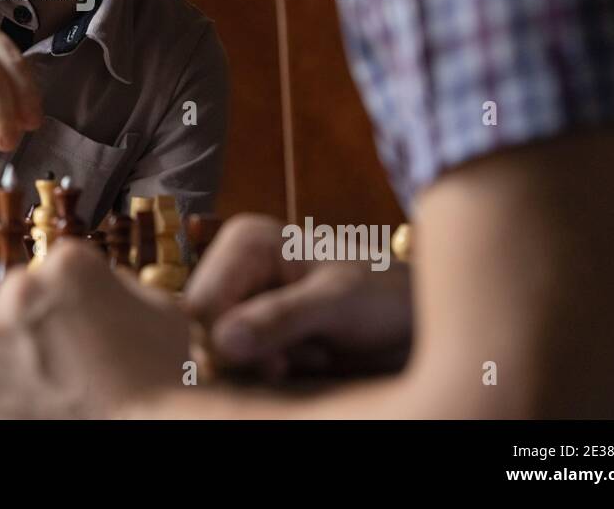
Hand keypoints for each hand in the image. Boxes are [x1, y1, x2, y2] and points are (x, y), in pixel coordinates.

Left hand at [0, 240, 191, 417]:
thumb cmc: (157, 376)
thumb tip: (100, 281)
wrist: (145, 428)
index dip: (76, 292)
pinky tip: (21, 378)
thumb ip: (120, 283)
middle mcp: (25, 288)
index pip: (59, 264)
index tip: (84, 313)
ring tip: (43, 363)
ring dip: (9, 335)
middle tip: (66, 345)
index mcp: (69, 264)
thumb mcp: (159, 308)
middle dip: (40, 311)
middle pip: (21, 288)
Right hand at [185, 215, 412, 380]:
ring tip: (315, 351)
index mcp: (245, 241)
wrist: (413, 319)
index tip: (280, 360)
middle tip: (308, 351)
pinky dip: (270, 373)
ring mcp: (241, 299)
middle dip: (253, 355)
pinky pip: (236, 364)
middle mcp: (235, 267)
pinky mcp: (252, 329)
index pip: (200, 304)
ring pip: (217, 353)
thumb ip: (280, 318)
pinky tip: (308, 360)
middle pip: (203, 331)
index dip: (228, 340)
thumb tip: (221, 342)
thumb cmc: (386, 296)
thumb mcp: (339, 303)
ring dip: (265, 366)